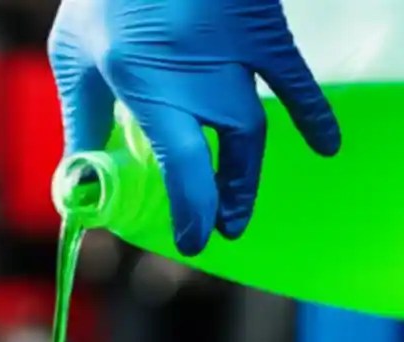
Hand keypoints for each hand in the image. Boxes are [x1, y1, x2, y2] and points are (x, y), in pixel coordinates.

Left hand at [49, 0, 341, 255]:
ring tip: (238, 212)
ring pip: (251, 134)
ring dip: (247, 177)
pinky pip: (296, 83)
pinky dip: (313, 114)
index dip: (191, 212)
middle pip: (221, 160)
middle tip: (216, 231)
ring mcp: (237, 63)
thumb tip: (79, 172)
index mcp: (152, 90)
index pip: (183, 171)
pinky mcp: (263, 37)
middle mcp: (202, 85)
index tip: (193, 242)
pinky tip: (328, 146)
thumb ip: (85, 116)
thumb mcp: (75, 52)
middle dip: (219, 202)